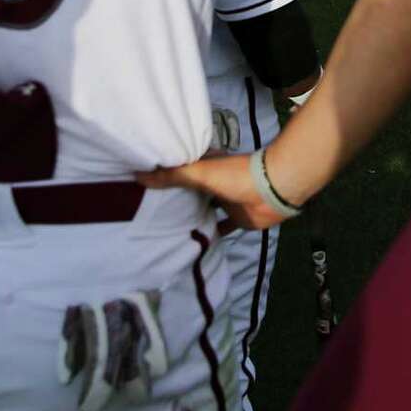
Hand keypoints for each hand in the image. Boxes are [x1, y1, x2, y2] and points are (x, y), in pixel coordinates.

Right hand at [137, 155, 291, 231]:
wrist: (273, 189)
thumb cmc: (236, 175)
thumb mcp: (200, 173)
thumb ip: (172, 175)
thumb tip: (138, 175)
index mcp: (207, 167)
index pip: (181, 169)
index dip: (164, 175)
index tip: (142, 184)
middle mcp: (215, 183)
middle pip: (191, 191)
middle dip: (175, 199)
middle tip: (148, 212)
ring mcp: (227, 201)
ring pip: (205, 210)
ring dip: (192, 217)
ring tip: (165, 229)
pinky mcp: (238, 219)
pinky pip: (221, 228)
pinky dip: (210, 235)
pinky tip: (193, 243)